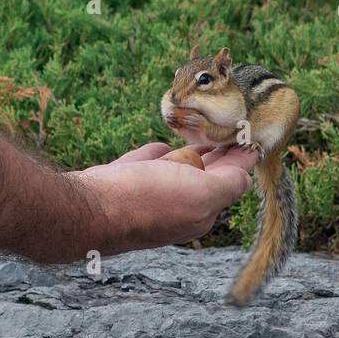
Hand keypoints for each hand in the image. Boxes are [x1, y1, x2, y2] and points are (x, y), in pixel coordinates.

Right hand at [71, 142, 257, 253]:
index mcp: (199, 210)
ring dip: (187, 154)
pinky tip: (160, 146)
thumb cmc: (145, 201)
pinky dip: (154, 156)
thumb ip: (228, 183)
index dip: (242, 156)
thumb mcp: (201, 193)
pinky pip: (143, 166)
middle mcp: (175, 206)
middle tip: (231, 126)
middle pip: (204, 174)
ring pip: (173, 169)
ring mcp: (145, 195)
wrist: (86, 209)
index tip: (252, 134)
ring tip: (200, 131)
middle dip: (218, 153)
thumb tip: (243, 174)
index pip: (230, 179)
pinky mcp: (120, 184)